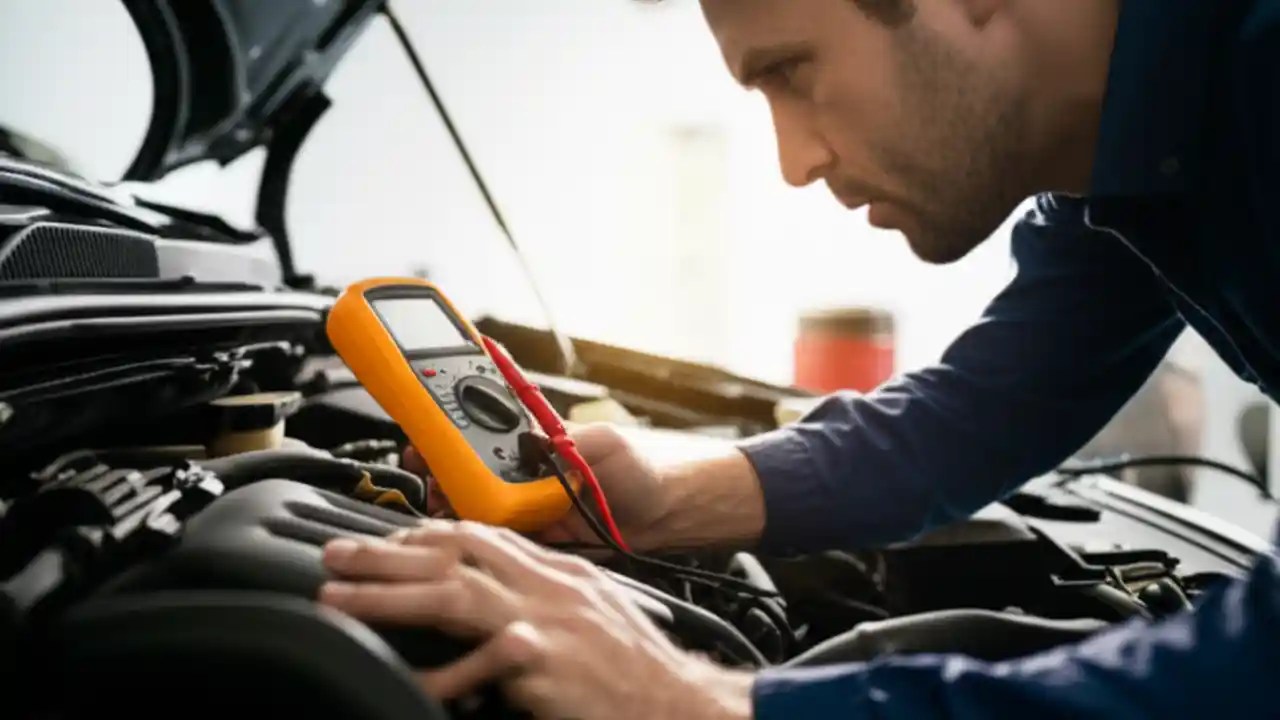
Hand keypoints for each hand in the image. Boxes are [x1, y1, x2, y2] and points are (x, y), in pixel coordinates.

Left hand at [317, 522, 753, 719]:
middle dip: (387, 551)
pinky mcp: (544, 662)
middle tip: (336, 554)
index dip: (424, 534)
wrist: (679, 702)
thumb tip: (493, 607)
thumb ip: (542, 602)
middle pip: (454, 554)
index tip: (386, 540)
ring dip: (386, 594)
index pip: (481, 535)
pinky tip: (405, 680)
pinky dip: (438, 673)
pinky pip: (476, 664)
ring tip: (338, 598)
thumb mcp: (590, 618)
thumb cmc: (635, 669)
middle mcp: (548, 586)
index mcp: (558, 571)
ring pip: (450, 593)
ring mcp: (544, 621)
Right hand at [404, 423, 671, 550]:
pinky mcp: (534, 536)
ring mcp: (527, 504)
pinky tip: (465, 534)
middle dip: (441, 470)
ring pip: (478, 503)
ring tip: (438, 504)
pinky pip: (500, 536)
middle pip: (470, 470)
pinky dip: (480, 536)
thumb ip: (567, 441)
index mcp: (536, 441)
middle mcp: (525, 471)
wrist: (662, 516)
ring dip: (454, 503)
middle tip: (425, 473)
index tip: (429, 436)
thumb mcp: (604, 444)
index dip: (453, 433)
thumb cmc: (638, 470)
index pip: (485, 432)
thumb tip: (531, 442)